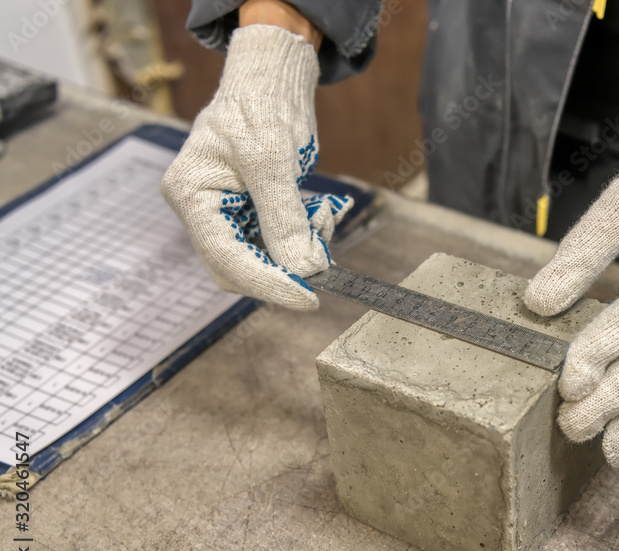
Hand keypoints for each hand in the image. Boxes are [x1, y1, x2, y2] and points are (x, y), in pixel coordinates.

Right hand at [161, 24, 350, 310]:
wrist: (270, 81)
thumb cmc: (262, 107)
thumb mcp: (273, 160)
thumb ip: (284, 218)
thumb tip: (302, 269)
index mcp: (190, 194)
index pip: (226, 258)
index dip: (269, 283)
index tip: (309, 297)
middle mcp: (200, 210)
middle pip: (239, 268)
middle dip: (284, 268)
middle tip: (324, 257)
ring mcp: (223, 214)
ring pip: (261, 260)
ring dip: (298, 252)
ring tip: (323, 218)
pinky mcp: (247, 214)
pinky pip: (275, 244)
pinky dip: (302, 238)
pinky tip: (320, 215)